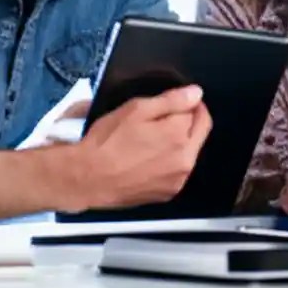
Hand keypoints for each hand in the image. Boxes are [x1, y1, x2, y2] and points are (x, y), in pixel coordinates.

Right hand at [71, 85, 211, 210]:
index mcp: (180, 136)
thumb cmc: (108, 140)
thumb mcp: (136, 109)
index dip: (189, 104)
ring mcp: (178, 181)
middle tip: (163, 119)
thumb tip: (197, 93)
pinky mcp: (167, 195)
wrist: (87, 179)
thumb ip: (171, 100)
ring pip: (188, 154)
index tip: (175, 103)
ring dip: (179, 143)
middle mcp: (186, 161)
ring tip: (152, 140)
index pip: (200, 114)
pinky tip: (148, 159)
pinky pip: (176, 172)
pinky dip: (169, 162)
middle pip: (199, 134)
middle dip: (188, 123)